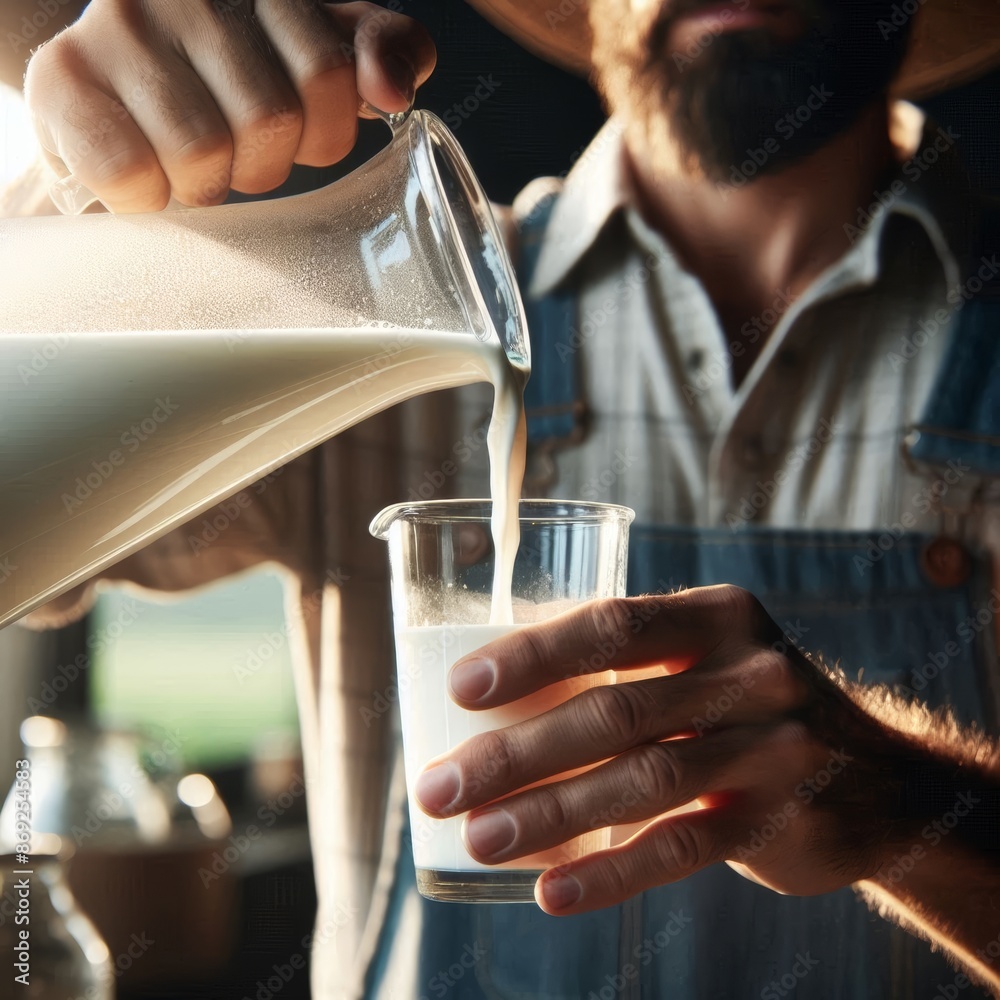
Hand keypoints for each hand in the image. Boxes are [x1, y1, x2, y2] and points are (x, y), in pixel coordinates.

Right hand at [23, 0, 435, 211]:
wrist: (117, 98)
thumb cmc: (232, 86)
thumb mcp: (321, 56)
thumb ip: (378, 50)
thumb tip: (394, 89)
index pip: (327, 73)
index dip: (325, 131)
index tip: (299, 134)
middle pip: (269, 119)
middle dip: (265, 163)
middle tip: (238, 156)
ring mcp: (117, 28)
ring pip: (204, 150)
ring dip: (209, 184)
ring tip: (194, 165)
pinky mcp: (61, 79)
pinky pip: (131, 172)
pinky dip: (150, 198)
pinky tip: (150, 179)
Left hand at [414, 585, 916, 913]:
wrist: (876, 778)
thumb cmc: (746, 707)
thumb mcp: (703, 663)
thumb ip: (621, 668)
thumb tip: (492, 698)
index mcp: (716, 616)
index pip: (611, 625)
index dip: (533, 655)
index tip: (460, 689)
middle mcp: (751, 673)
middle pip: (614, 710)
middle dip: (516, 752)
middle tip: (441, 785)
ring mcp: (774, 748)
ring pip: (642, 780)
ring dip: (549, 814)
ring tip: (479, 838)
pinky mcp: (780, 821)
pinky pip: (683, 848)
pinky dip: (613, 873)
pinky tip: (554, 892)